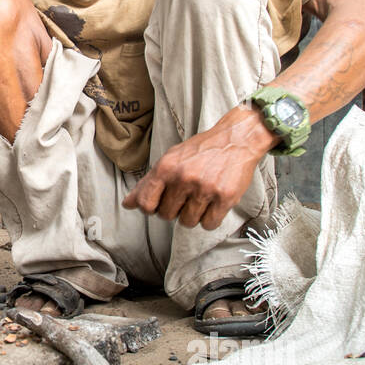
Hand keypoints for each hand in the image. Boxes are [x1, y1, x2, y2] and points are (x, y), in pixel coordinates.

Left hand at [123, 105, 274, 229]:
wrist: (236, 139)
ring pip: (187, 222)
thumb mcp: (170, 160)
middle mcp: (184, 178)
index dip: (150, 208)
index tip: (159, 203)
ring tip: (200, 198)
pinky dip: (210, 218)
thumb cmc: (200, 151)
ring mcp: (205, 189)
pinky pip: (209, 224)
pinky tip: (212, 204)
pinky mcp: (225, 198)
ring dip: (192, 215)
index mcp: (166, 167)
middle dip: (174, 209)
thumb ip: (148, 183)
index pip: (145, 203)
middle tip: (185, 195)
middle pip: (166, 215)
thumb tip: (128, 204)